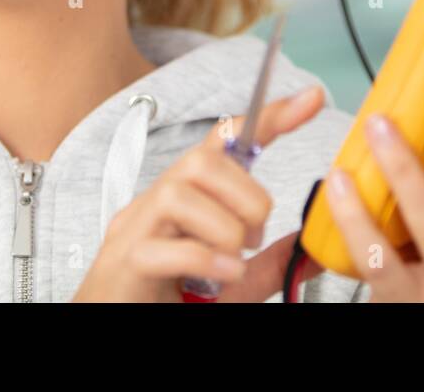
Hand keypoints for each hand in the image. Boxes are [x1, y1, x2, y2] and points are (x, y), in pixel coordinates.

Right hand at [72, 83, 327, 301]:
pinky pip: (164, 246)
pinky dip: (205, 258)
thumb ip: (265, 261)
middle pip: (201, 161)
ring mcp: (136, 229)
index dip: (268, 117)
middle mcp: (157, 203)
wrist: (112, 325)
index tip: (311, 99)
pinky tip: (223, 273)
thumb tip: (311, 249)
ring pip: (179, 194)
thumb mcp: (231, 279)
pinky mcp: (126, 262)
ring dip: (224, 228)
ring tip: (233, 259)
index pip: (225, 141)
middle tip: (253, 238)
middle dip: (244, 196)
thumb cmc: (168, 297)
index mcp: (186, 198)